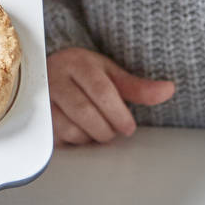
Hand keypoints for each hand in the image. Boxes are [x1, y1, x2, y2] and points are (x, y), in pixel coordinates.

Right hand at [47, 47, 174, 145]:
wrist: (48, 71)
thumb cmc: (84, 75)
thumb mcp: (110, 74)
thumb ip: (137, 86)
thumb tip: (169, 89)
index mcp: (77, 63)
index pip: (101, 91)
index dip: (118, 114)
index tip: (128, 127)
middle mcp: (55, 77)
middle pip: (85, 112)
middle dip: (106, 129)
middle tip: (114, 130)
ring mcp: (42, 97)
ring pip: (70, 128)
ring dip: (90, 136)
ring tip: (96, 129)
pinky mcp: (36, 116)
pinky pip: (58, 138)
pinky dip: (74, 141)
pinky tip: (80, 132)